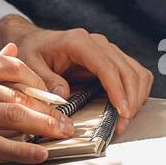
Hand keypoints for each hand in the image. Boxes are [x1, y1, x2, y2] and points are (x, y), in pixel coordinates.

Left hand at [0, 15, 152, 136]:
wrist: (35, 41)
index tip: (121, 111)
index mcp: (78, 42)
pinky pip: (133, 74)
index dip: (117, 90)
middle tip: (122, 124)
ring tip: (125, 120)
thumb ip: (45, 79)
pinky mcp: (112, 59)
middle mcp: (97, 43)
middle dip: (129, 100)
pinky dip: (136, 92)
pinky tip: (127, 108)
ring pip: (135, 72)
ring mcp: (107, 50)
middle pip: (126, 71)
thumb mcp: (29, 64)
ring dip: (136, 97)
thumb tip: (64, 96)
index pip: (106, 66)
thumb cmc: (32, 50)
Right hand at [0, 43, 75, 164]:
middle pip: (17, 92)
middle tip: (68, 120)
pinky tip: (38, 154)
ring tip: (62, 136)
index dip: (39, 82)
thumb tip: (11, 50)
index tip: (54, 95)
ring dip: (43, 127)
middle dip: (48, 108)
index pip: (12, 66)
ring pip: (11, 116)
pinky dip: (21, 150)